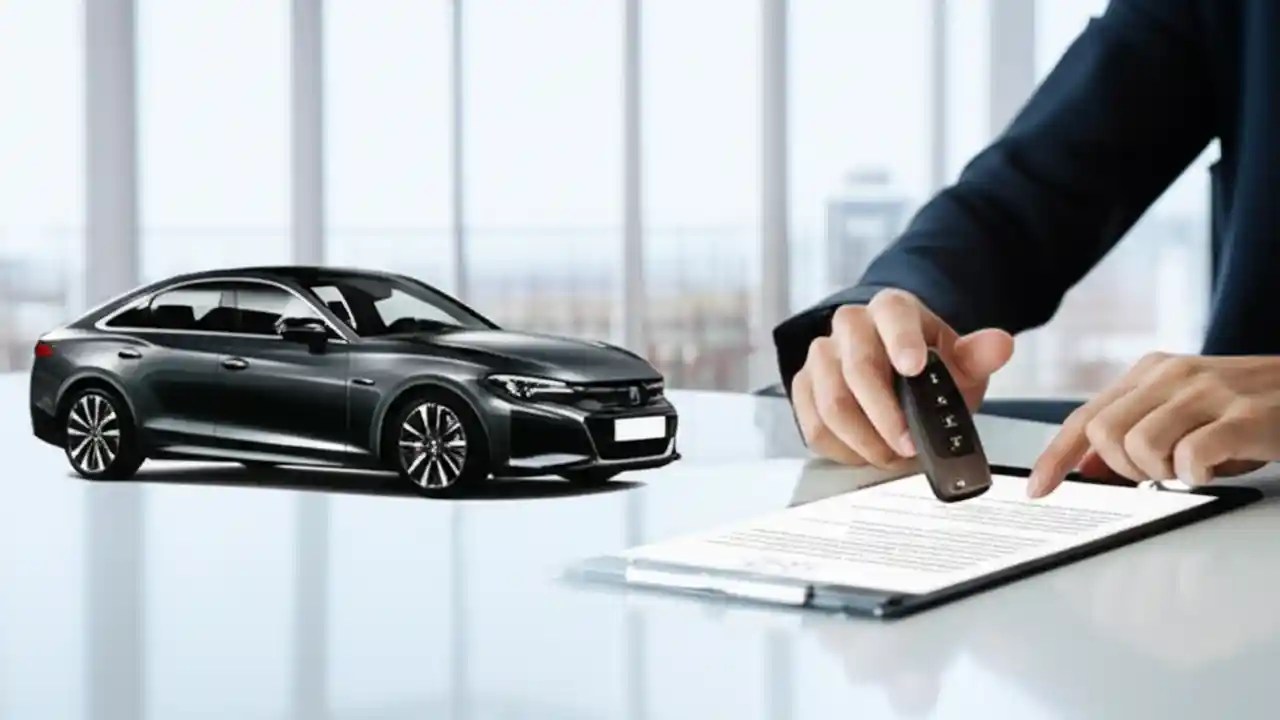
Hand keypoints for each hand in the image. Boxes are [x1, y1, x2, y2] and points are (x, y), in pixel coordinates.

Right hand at [790, 288, 1014, 468]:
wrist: (892, 369)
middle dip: (885, 416)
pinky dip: (843, 449)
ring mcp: (821, 355)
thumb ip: (978, 355)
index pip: (892, 317)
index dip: (901, 342)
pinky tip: (866, 453)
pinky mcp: (804, 386)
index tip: (914, 368)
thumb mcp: (959, 361)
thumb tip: (999, 345)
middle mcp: (850, 326)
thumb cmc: (927, 366)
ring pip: (831, 404)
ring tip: (892, 457)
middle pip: (857, 369)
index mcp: (892, 309)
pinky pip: (814, 424)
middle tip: (910, 447)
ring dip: (865, 441)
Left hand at [1028, 352, 1279, 496]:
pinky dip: (1195, 475)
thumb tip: (1086, 468)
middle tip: (1159, 474)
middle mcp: (1171, 375)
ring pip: (1140, 445)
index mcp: (1150, 372)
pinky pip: (1191, 455)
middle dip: (1124, 468)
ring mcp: (1207, 391)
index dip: (1056, 456)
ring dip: (1161, 473)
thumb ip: (1134, 434)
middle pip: (1104, 433)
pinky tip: (1212, 469)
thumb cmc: (1248, 410)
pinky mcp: (1243, 416)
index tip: (1038, 488)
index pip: (1085, 416)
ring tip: (1192, 468)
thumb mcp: (1185, 415)